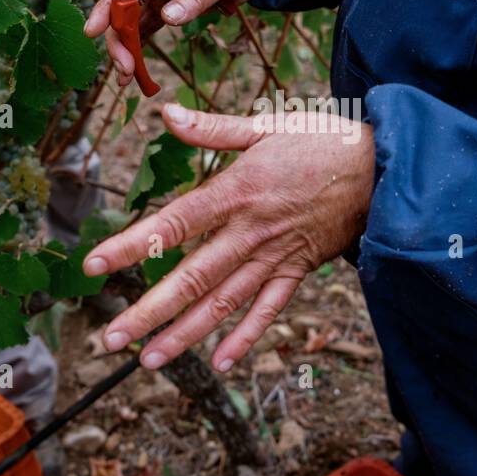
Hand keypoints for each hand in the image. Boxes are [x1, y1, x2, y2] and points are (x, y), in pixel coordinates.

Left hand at [82, 103, 373, 371]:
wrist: (383, 167)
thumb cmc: (321, 141)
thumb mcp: (266, 126)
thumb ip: (212, 129)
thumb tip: (165, 114)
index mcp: (237, 192)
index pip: (173, 223)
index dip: (131, 245)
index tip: (93, 265)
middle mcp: (252, 231)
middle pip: (193, 277)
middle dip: (149, 310)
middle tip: (109, 338)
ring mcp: (276, 255)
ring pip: (225, 302)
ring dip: (186, 333)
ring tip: (149, 359)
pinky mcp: (299, 269)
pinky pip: (269, 309)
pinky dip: (246, 337)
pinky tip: (219, 361)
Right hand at [83, 0, 294, 86]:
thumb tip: (168, 19)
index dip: (107, 10)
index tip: (93, 32)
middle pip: (124, 13)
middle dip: (119, 42)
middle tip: (125, 72)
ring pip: (134, 25)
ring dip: (128, 50)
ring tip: (128, 79)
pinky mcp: (171, 8)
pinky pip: (149, 30)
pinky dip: (142, 49)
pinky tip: (139, 71)